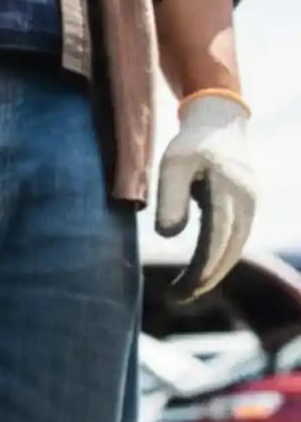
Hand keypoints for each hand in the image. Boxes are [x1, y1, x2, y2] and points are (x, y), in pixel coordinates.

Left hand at [155, 94, 255, 301]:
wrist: (219, 122)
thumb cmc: (190, 144)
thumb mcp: (173, 165)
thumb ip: (170, 199)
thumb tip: (170, 236)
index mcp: (228, 192)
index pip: (215, 242)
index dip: (198, 272)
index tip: (178, 291)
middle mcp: (246, 202)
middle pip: (228, 252)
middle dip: (204, 280)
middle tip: (177, 299)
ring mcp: (251, 205)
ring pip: (235, 249)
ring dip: (213, 274)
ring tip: (186, 293)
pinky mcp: (248, 207)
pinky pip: (236, 240)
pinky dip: (221, 260)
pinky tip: (202, 273)